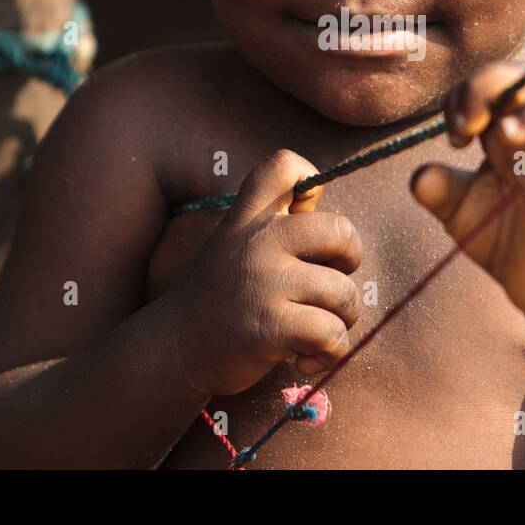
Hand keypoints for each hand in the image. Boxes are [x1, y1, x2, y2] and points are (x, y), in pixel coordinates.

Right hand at [171, 150, 362, 395]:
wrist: (175, 349)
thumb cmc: (222, 295)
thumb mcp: (237, 241)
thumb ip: (276, 219)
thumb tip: (317, 195)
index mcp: (249, 216)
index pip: (285, 165)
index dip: (312, 184)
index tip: (305, 218)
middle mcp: (257, 241)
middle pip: (342, 231)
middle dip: (350, 261)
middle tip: (326, 283)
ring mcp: (264, 282)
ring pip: (343, 293)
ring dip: (340, 320)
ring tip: (313, 331)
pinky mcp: (271, 326)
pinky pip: (332, 333)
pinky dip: (330, 353)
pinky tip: (304, 358)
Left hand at [411, 61, 524, 321]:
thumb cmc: (498, 232)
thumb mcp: (456, 210)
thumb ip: (438, 189)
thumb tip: (422, 177)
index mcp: (507, 132)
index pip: (496, 83)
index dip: (469, 92)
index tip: (453, 133)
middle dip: (495, 85)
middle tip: (467, 126)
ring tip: (506, 135)